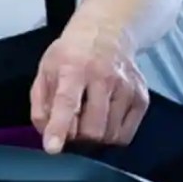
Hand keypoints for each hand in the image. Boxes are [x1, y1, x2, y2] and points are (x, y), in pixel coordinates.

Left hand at [30, 15, 148, 153]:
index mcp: (74, 68)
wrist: (107, 33)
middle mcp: (104, 77)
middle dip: (77, 136)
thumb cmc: (71, 54)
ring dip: (93, 136)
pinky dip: (110, 135)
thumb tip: (44, 132)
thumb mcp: (46, 70)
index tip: (52, 148)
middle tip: (71, 124)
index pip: (66, 102)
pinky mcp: (141, 98)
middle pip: (91, 128)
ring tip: (87, 116)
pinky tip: (103, 117)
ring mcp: (127, 88)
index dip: (58, 128)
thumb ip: (40, 102)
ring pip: (109, 135)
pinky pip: (125, 135)